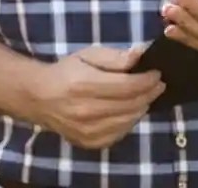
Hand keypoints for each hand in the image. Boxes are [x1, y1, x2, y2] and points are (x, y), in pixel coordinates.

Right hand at [26, 45, 164, 149]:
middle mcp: (86, 111)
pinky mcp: (89, 142)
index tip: (157, 73)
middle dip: (149, 93)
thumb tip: (140, 55)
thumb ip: (115, 57)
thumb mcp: (88, 55)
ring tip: (145, 96)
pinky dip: (129, 121)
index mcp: (84, 85)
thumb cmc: (66, 71)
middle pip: (131, 104)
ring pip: (128, 121)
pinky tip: (130, 111)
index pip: (127, 86)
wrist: (39, 97)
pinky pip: (119, 133)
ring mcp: (87, 131)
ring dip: (141, 107)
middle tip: (158, 84)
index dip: (147, 80)